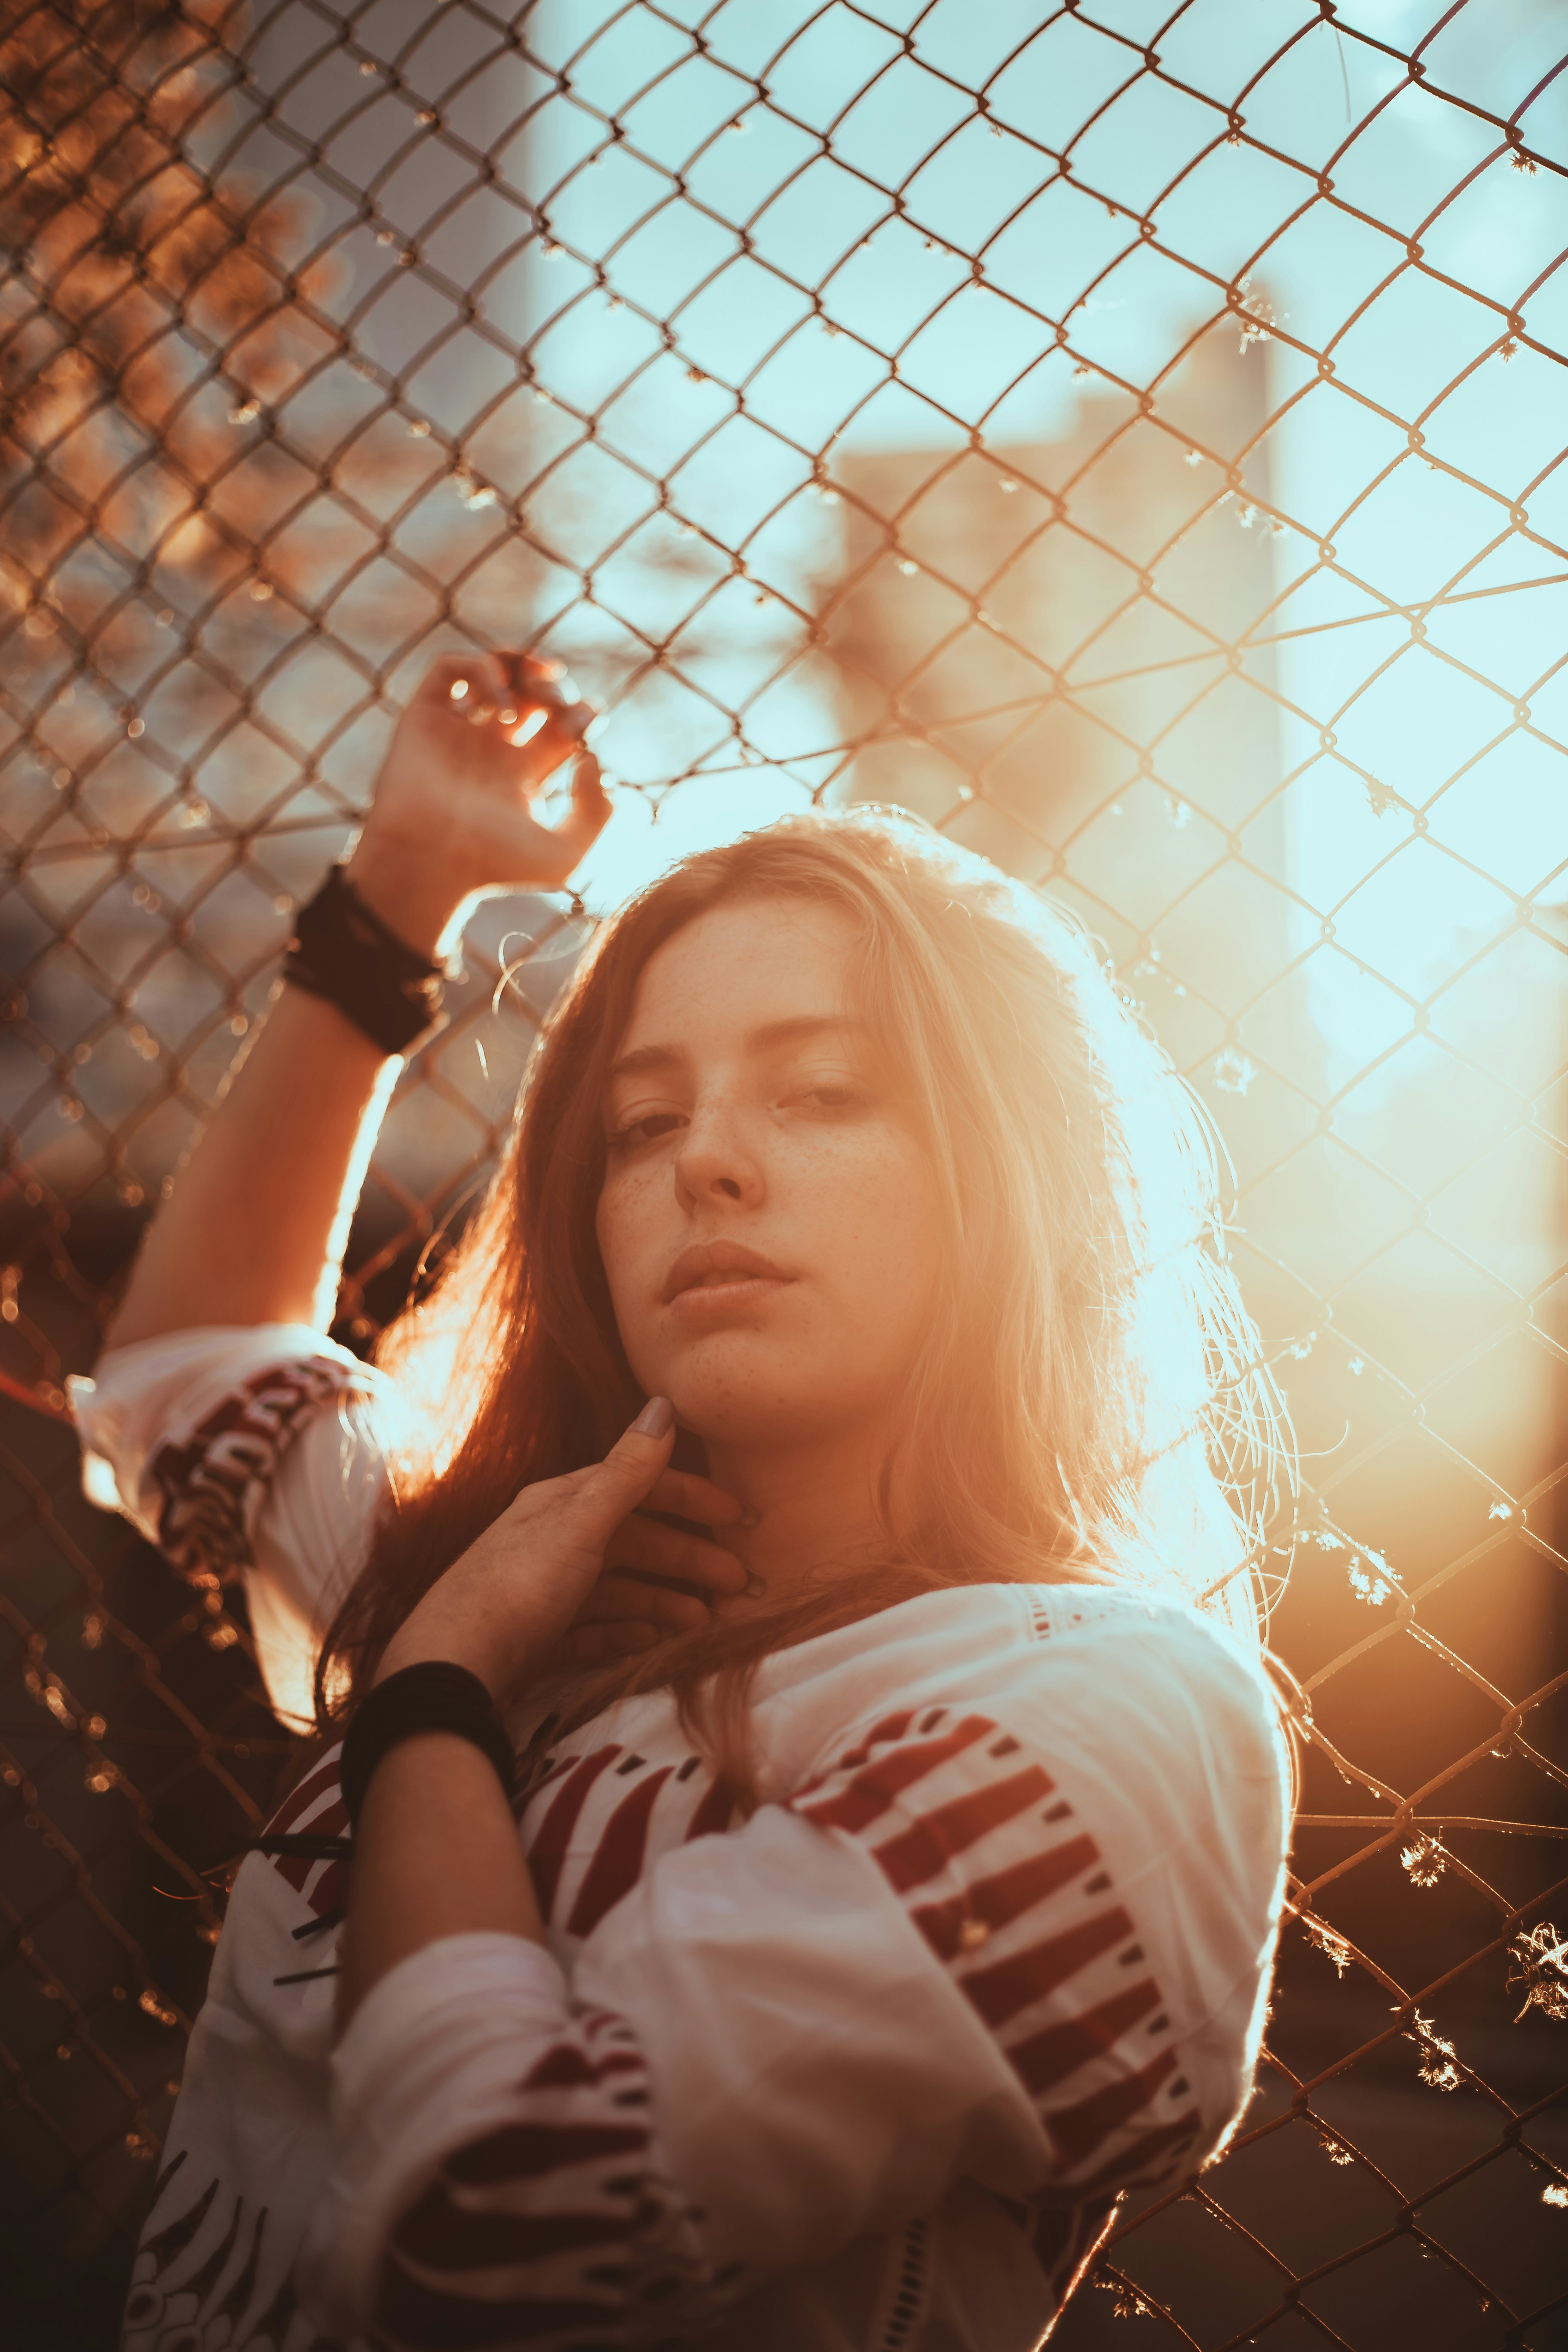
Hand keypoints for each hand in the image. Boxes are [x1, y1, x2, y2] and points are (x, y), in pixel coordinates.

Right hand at [344, 650, 610, 955]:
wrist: (429, 862)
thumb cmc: (493, 867)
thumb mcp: (567, 856)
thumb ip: (597, 814)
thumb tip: (592, 761)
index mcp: (524, 778)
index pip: (563, 727)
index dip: (584, 714)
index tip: (588, 724)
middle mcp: (491, 751)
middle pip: (534, 698)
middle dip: (555, 689)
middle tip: (555, 705)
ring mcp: (457, 733)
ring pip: (494, 674)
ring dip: (520, 667)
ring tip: (531, 690)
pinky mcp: (425, 718)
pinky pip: (449, 668)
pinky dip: (480, 669)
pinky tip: (495, 703)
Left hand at [374, 1403, 747, 1705]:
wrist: (451, 1669)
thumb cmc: (520, 1586)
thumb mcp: (580, 1522)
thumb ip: (628, 1470)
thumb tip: (664, 1402)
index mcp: (560, 1503)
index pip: (638, 1487)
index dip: (691, 1499)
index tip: (740, 1519)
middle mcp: (551, 1540)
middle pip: (634, 1542)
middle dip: (688, 1560)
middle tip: (739, 1585)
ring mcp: (543, 1592)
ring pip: (619, 1588)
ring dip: (665, 1600)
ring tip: (704, 1621)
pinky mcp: (537, 1639)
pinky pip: (595, 1629)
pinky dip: (628, 1631)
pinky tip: (655, 1640)